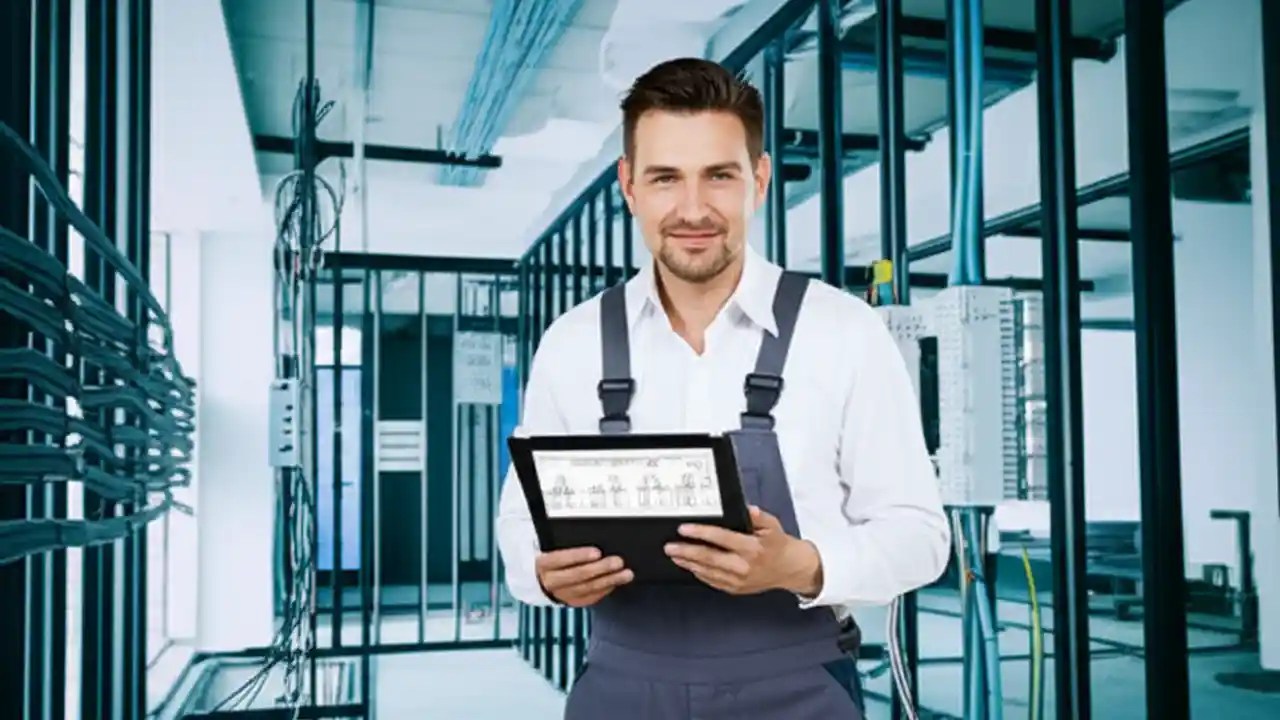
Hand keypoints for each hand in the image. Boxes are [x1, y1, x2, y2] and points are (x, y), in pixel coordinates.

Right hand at [536, 547, 632, 606]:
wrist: (539, 579)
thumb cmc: (551, 559)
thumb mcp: (551, 547)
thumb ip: (567, 544)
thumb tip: (592, 539)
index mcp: (544, 564)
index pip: (560, 559)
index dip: (579, 556)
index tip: (596, 552)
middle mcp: (551, 581)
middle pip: (577, 576)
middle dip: (600, 569)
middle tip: (617, 562)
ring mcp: (561, 594)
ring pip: (587, 589)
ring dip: (609, 581)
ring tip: (625, 574)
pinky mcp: (571, 602)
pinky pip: (590, 598)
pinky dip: (604, 590)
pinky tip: (615, 582)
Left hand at [664, 505, 822, 595]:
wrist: (791, 569)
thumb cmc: (779, 545)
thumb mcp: (772, 524)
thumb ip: (757, 516)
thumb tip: (745, 509)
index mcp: (752, 548)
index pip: (722, 538)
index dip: (701, 533)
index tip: (684, 529)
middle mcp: (744, 566)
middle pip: (709, 558)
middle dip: (687, 552)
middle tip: (670, 547)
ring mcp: (739, 580)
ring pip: (708, 572)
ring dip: (688, 563)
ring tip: (674, 555)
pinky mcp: (736, 589)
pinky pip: (713, 581)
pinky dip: (699, 573)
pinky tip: (690, 566)